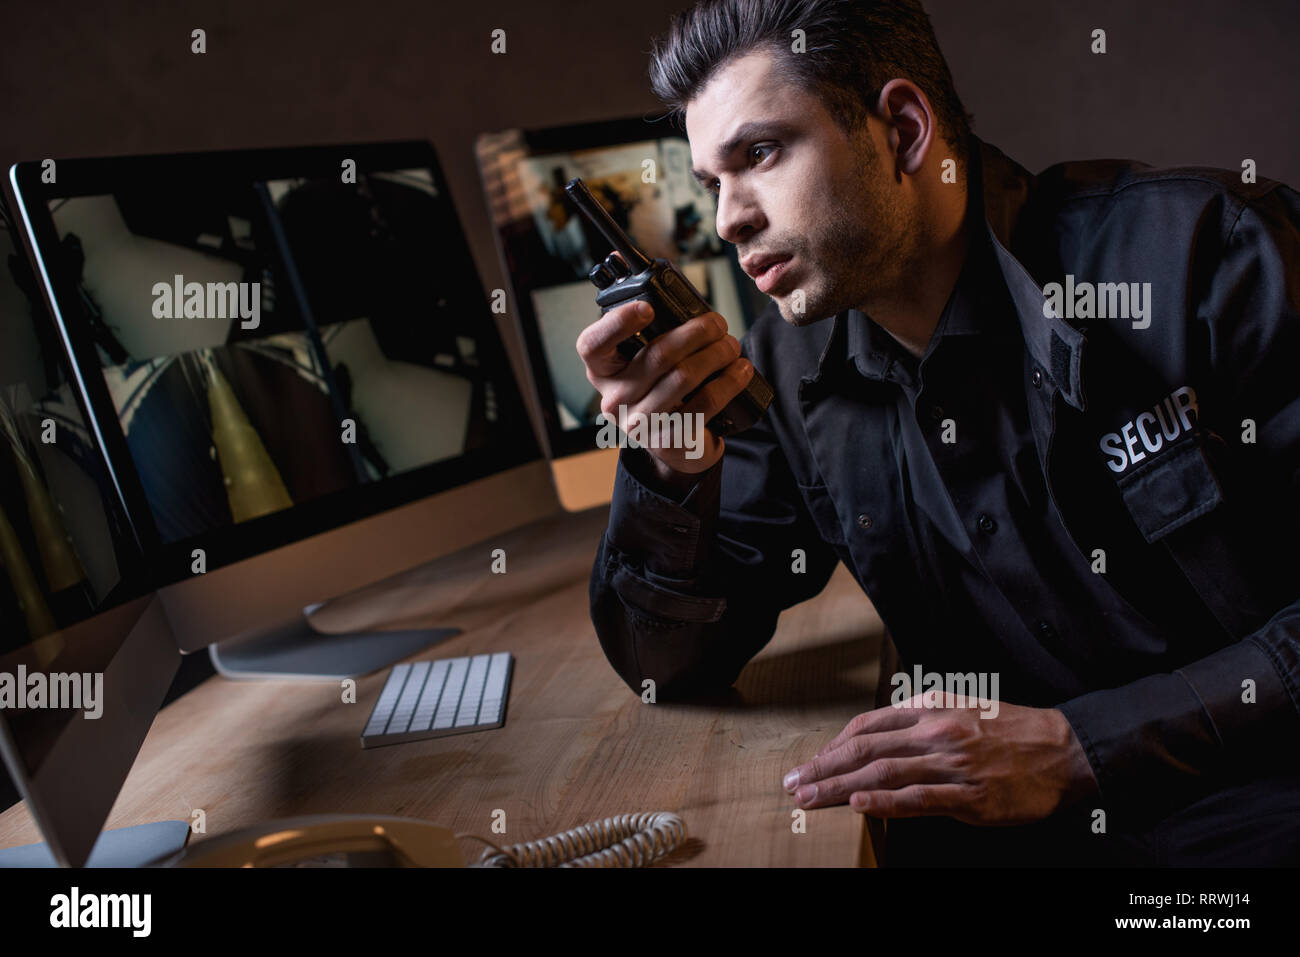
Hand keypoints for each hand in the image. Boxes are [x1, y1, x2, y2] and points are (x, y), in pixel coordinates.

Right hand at [575, 298, 754, 476]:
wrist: (674, 446)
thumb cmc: (660, 391)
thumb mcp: (643, 363)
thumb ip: (648, 332)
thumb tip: (663, 286)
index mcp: (603, 372)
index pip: (592, 344)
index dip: (618, 323)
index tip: (648, 308)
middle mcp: (615, 399)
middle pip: (657, 355)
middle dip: (696, 332)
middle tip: (718, 324)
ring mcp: (640, 423)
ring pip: (684, 377)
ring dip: (717, 355)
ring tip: (732, 346)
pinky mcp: (669, 440)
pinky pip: (705, 403)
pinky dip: (729, 382)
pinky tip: (741, 371)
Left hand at [782, 692, 1098, 825]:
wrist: (1065, 750)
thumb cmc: (1011, 730)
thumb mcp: (962, 707)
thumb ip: (921, 715)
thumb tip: (881, 728)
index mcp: (930, 708)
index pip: (867, 725)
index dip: (833, 745)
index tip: (810, 762)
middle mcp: (935, 732)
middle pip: (864, 748)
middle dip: (823, 767)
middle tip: (793, 783)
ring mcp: (951, 764)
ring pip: (882, 773)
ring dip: (839, 787)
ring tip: (809, 798)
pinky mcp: (969, 796)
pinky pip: (918, 798)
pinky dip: (884, 801)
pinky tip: (857, 804)